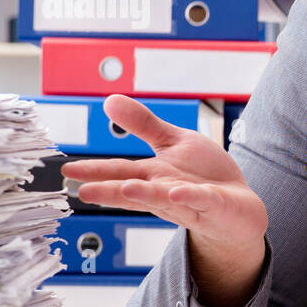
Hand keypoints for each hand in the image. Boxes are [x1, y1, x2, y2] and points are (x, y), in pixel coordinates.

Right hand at [60, 95, 267, 256]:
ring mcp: (189, 202)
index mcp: (152, 176)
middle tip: (83, 191)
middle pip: (136, 190)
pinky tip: (177, 193)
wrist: (240, 206)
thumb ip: (143, 125)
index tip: (67, 169)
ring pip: (165, 198)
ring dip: (146, 195)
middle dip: (111, 191)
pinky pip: (202, 200)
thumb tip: (110, 100)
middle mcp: (165, 192)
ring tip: (125, 189)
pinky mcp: (215, 206)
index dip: (95, 171)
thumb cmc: (204, 175)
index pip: (120, 172)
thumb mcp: (174, 143)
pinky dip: (190, 197)